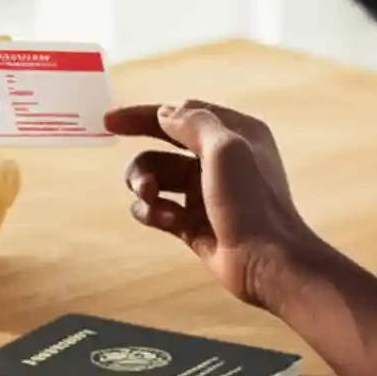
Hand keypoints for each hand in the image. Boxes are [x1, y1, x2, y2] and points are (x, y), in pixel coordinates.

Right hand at [105, 100, 319, 308]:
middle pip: (161, 148)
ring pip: (154, 179)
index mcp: (233, 133)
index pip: (181, 113)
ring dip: (146, 188)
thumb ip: (193, 124)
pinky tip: (167, 222)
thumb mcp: (225, 149)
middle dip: (144, 165)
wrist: (266, 262)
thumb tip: (164, 113)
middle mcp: (217, 159)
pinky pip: (156, 208)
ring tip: (154, 204)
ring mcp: (203, 192)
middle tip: (143, 185)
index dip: (144, 116)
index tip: (109, 122)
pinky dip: (153, 213)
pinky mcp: (191, 223)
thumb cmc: (251, 201)